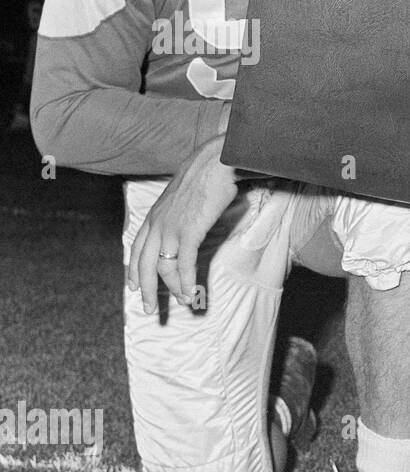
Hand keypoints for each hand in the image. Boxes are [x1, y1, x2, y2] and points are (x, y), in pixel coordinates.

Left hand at [126, 137, 238, 312]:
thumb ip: (180, 210)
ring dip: (171, 289)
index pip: (137, 248)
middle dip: (145, 290)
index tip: (132, 285)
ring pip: (162, 268)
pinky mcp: (189, 232)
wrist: (214, 162)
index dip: (133, 269)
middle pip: (144, 265)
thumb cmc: (205, 175)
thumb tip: (188, 217)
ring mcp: (171, 229)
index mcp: (154, 216)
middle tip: (149, 309)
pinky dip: (185, 281)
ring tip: (181, 302)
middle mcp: (157, 225)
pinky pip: (183, 264)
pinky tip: (190, 293)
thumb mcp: (183, 195)